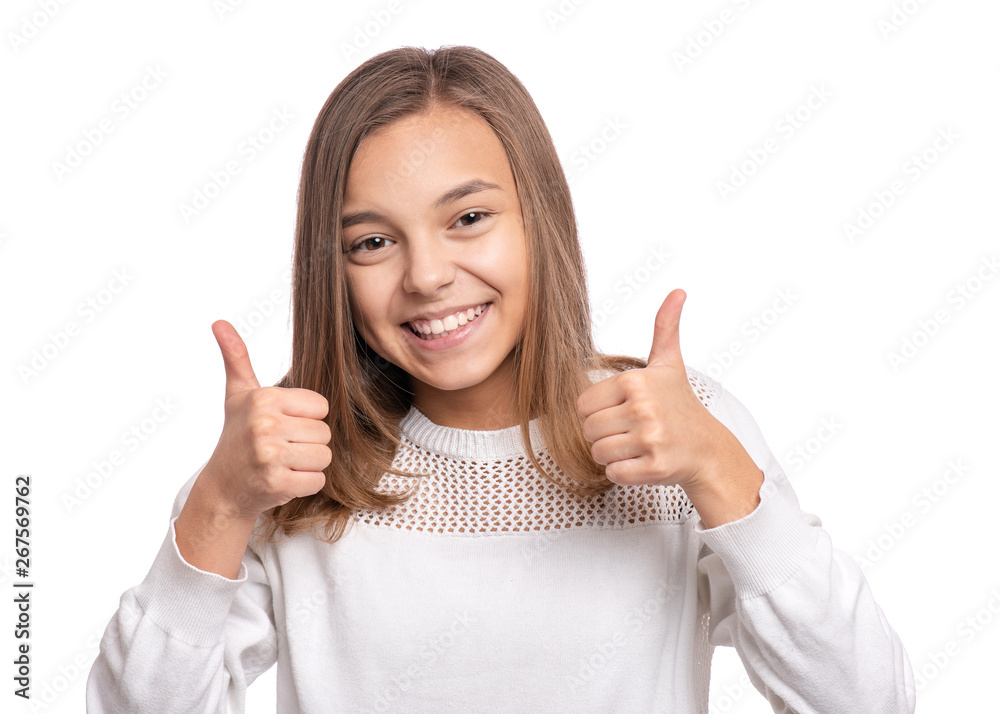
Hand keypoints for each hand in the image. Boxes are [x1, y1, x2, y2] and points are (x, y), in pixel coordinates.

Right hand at [199, 320, 332, 520]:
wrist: (221, 488)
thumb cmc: (236, 437)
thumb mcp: (237, 395)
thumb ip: (236, 358)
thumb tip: (220, 322)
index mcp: (264, 399)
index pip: (321, 406)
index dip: (306, 418)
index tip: (282, 425)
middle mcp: (266, 424)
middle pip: (325, 432)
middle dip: (307, 443)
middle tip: (281, 448)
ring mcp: (271, 456)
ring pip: (324, 456)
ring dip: (308, 464)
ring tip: (283, 463)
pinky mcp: (277, 484)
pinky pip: (318, 480)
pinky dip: (305, 484)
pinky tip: (282, 479)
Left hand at [577, 290, 761, 522]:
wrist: (708, 448)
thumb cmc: (680, 405)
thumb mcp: (669, 364)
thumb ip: (665, 328)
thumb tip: (678, 292)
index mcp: (636, 381)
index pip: (583, 405)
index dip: (598, 411)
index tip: (622, 410)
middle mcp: (642, 408)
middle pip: (588, 430)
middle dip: (604, 435)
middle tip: (630, 431)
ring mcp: (649, 440)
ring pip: (598, 453)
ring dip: (612, 455)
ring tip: (636, 445)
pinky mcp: (654, 468)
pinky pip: (613, 474)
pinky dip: (622, 472)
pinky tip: (642, 461)